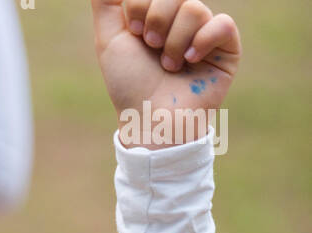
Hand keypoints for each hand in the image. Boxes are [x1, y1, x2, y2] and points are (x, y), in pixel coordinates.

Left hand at [91, 1, 240, 144]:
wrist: (150, 120)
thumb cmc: (130, 84)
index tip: (134, 34)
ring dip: (174, 41)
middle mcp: (183, 21)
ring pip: (195, 8)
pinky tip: (191, 60)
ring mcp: (206, 33)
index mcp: (158, 14)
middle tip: (151, 47)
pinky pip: (223, 24)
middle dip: (156, 20)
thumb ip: (107, 2)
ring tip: (170, 66)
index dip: (139, 5)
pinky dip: (203, 41)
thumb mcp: (108, 38)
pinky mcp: (227, 49)